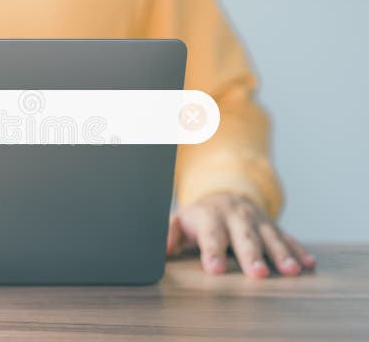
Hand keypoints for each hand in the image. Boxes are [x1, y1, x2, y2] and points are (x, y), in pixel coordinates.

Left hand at [166, 192, 315, 277]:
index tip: (214, 270)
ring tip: (291, 271)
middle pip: (245, 237)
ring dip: (281, 254)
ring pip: (270, 237)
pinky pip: (288, 238)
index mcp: (210, 217)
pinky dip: (298, 251)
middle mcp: (236, 217)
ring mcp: (257, 221)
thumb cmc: (198, 218)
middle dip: (252, 256)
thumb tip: (162, 248)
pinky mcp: (273, 227)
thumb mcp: (180, 221)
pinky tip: (307, 264)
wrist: (224, 195)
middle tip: (258, 275)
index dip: (212, 252)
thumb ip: (169, 233)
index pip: (211, 235)